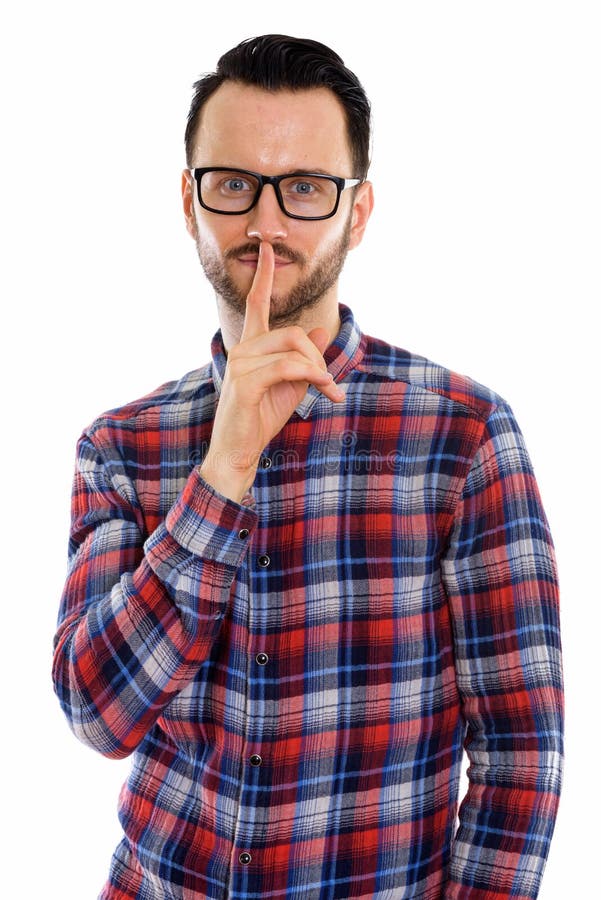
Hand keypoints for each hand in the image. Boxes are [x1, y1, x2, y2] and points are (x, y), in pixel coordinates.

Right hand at [199, 241, 344, 500]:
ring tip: (327, 391)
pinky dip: (312, 376)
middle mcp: (243, 350)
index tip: (268, 250)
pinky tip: (324, 390)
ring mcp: (241, 364)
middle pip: (293, 333)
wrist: (239, 452)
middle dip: (318, 357)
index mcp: (251, 347)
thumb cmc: (261, 419)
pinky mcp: (245, 382)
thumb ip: (306, 358)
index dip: (264, 277)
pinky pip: (288, 367)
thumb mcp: (292, 385)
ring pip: (293, 348)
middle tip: (328, 383)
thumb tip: (323, 330)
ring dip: (318, 370)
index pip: (255, 304)